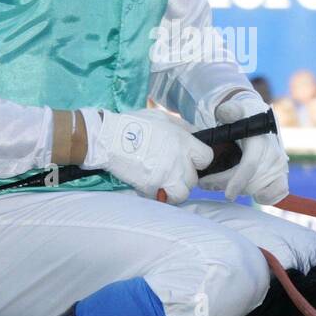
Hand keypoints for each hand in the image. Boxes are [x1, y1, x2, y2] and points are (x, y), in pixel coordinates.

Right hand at [81, 107, 212, 203]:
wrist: (109, 138)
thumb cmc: (134, 124)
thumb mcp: (162, 117)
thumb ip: (183, 127)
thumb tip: (197, 134)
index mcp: (184, 142)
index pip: (207, 158)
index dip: (199, 160)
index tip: (190, 159)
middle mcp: (179, 161)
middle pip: (194, 178)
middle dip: (184, 176)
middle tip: (171, 170)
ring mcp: (167, 176)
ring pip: (183, 193)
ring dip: (175, 190)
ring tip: (164, 183)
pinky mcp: (152, 188)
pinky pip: (163, 198)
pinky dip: (160, 196)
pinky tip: (153, 187)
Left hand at [199, 90, 288, 203]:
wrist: (260, 121)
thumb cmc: (245, 117)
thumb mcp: (236, 109)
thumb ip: (228, 110)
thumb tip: (224, 113)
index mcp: (260, 142)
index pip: (249, 166)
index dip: (238, 182)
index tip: (228, 195)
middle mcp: (273, 156)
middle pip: (251, 182)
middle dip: (226, 186)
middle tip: (206, 183)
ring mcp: (280, 167)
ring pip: (260, 190)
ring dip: (240, 190)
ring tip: (221, 183)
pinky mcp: (283, 176)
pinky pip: (276, 194)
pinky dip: (263, 197)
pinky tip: (246, 190)